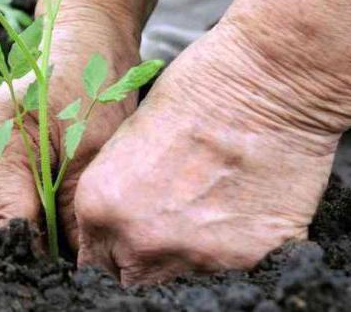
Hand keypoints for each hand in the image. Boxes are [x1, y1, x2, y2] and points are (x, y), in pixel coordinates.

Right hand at [0, 5, 140, 248]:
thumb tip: (75, 266)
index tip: (69, 273)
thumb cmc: (91, 82)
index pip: (6, 226)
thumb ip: (74, 213)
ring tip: (65, 238)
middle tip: (72, 259)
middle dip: (30, 248)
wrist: (83, 40)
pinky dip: (22, 214)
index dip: (38, 257)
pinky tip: (51, 215)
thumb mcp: (92, 151)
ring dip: (26, 233)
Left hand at [74, 19, 340, 283]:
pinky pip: (229, 261)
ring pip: (180, 270)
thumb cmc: (191, 90)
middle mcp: (141, 238)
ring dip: (184, 246)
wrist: (262, 83)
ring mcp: (194, 253)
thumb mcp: (128, 137)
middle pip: (132, 273)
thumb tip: (118, 216)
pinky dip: (231, 239)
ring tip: (204, 198)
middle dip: (141, 251)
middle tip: (163, 217)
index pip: (94, 256)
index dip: (110, 242)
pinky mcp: (246, 256)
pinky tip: (237, 198)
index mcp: (101, 205)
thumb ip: (116, 189)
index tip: (124, 230)